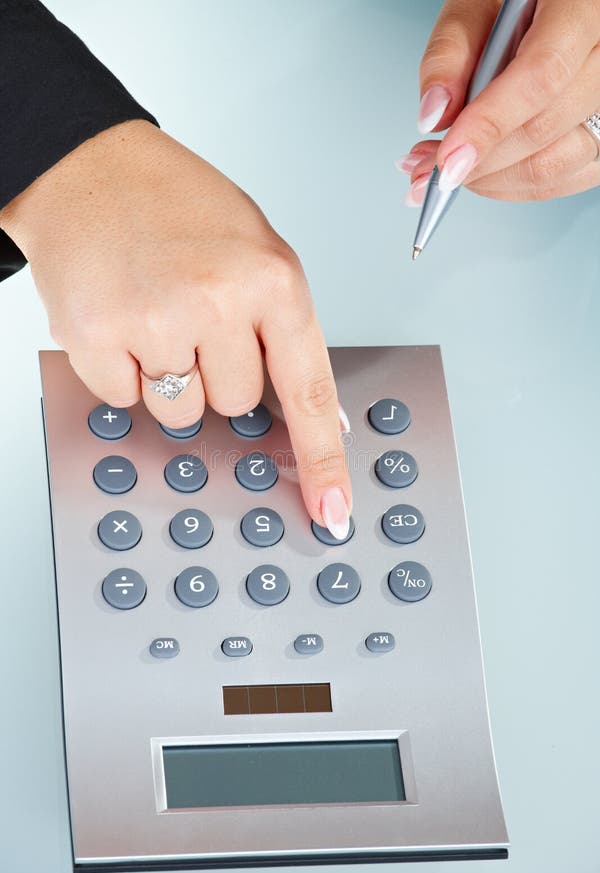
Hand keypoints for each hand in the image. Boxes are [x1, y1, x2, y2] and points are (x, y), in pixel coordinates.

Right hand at [0, 120, 350, 535]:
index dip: (324, 460)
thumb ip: (285, 329)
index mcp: (272, 279)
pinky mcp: (97, 337)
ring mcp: (155, 321)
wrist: (89, 167)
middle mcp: (218, 300)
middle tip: (194, 317)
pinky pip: (126, 399)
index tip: (332, 511)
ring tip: (156, 313)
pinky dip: (125, 371)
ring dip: (171, 378)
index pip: (310, 392)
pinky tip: (123, 318)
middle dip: (218, 375)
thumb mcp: (256, 250)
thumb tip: (316, 412)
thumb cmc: (178, 206)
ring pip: (182, 412)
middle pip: (236, 406)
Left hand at [398, 0, 599, 203]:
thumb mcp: (476, 6)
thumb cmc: (515, 4)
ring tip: (445, 169)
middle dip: (476, 163)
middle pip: (544, 128)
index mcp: (583, 9)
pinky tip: (480, 175)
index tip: (447, 160)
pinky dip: (512, 187)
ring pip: (555, 163)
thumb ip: (451, 52)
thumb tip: (434, 116)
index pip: (542, 75)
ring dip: (490, 180)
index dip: (490, 125)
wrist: (546, 11)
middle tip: (423, 170)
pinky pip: (562, 178)